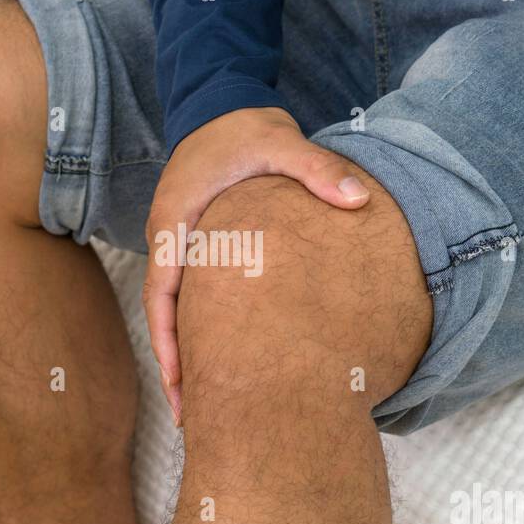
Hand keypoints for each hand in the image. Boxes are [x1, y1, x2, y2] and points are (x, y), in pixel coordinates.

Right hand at [143, 107, 370, 423]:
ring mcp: (178, 244)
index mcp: (177, 220)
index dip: (169, 340)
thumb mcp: (282, 141)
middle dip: (176, 365)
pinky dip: (198, 328)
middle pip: (163, 314)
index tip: (181, 383)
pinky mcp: (193, 246)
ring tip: (202, 405)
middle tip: (192, 417)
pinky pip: (190, 295)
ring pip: (174, 310)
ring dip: (185, 353)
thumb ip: (318, 169)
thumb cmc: (246, 129)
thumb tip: (360, 199)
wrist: (221, 106)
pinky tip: (222, 357)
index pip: (162, 290)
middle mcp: (168, 237)